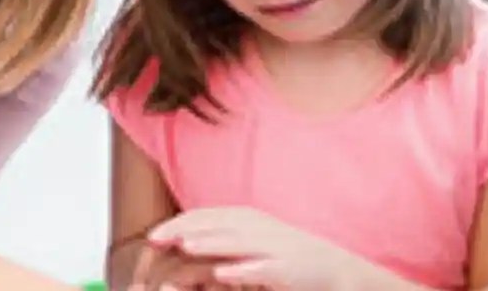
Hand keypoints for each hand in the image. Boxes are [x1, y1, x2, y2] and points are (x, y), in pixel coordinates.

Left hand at [141, 207, 371, 290]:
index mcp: (247, 218)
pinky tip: (221, 272)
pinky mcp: (286, 268)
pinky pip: (261, 267)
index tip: (152, 236)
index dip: (177, 223)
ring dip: (209, 242)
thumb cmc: (288, 257)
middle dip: (184, 230)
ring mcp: (273, 246)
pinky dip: (241, 268)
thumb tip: (184, 239)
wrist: (335, 270)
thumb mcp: (252, 241)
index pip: (205, 216)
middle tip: (155, 239)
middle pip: (215, 224)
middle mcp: (258, 227)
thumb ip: (222, 237)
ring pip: (235, 242)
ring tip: (184, 245)